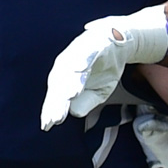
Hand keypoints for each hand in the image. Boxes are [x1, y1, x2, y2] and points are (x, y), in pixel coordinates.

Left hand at [39, 3, 167, 130]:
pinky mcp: (91, 44)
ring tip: (70, 96)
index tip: (47, 126)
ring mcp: (77, 53)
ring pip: (70, 70)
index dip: (51, 110)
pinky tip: (79, 69)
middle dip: (57, 102)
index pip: (56, 96)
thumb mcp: (99, 92)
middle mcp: (66, 65)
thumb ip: (86, 102)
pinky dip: (83, 61)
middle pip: (60, 85)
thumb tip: (75, 112)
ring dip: (69, 83)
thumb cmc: (105, 68)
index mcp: (65, 77)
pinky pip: (86, 53)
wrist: (120, 42)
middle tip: (54, 119)